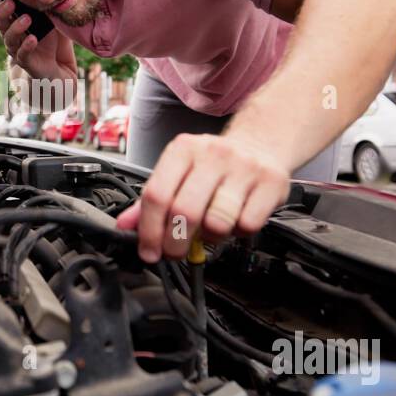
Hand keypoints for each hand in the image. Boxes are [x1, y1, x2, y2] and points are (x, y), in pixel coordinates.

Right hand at [0, 0, 68, 80]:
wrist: (62, 74)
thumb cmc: (57, 46)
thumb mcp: (56, 23)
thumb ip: (51, 10)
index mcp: (19, 25)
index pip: (6, 11)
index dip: (3, 1)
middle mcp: (15, 37)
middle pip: (2, 24)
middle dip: (3, 12)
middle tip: (9, 1)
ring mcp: (19, 51)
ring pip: (9, 39)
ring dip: (16, 28)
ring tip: (26, 18)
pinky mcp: (28, 65)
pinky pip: (23, 55)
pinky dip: (26, 47)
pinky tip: (32, 39)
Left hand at [115, 132, 291, 262]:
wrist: (260, 143)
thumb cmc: (214, 164)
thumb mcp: (179, 172)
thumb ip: (151, 200)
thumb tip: (124, 226)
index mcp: (183, 150)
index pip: (156, 195)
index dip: (149, 230)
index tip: (149, 251)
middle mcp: (212, 154)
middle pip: (184, 212)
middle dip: (175, 243)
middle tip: (175, 252)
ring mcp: (243, 167)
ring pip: (217, 222)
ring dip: (211, 237)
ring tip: (211, 229)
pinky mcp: (270, 183)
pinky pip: (248, 225)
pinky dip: (239, 232)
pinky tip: (236, 220)